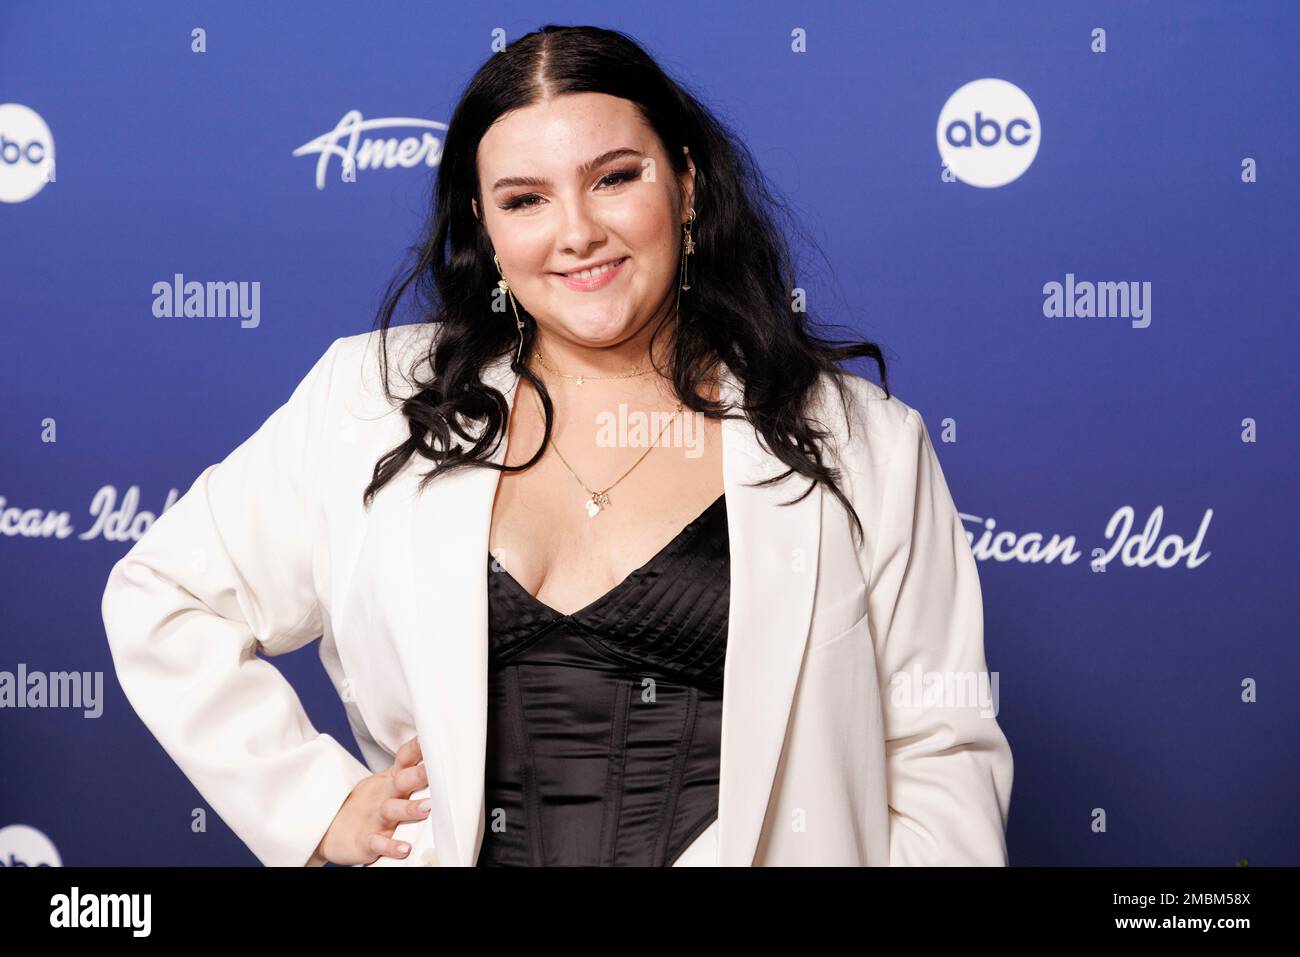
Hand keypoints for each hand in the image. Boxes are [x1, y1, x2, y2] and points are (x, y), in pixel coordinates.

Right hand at [308, 735, 430, 865]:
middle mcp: (384, 795)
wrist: (330, 829)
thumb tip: (440, 760)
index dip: (416, 748)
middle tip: (433, 770)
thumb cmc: (370, 804)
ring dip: (409, 809)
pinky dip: (391, 846)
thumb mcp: (386, 783)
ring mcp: (374, 817)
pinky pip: (378, 843)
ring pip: (391, 810)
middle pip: (401, 781)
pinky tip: (405, 848)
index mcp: (390, 780)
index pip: (404, 759)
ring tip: (427, 808)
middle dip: (417, 775)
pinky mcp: (366, 840)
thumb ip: (410, 773)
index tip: (430, 738)